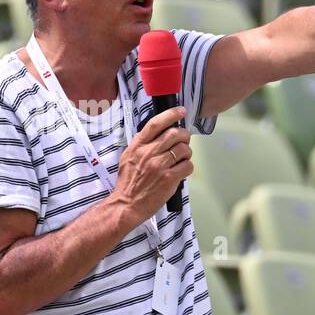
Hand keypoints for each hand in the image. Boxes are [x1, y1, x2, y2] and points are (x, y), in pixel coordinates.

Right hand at [110, 105, 192, 224]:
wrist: (127, 204)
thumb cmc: (128, 182)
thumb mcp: (128, 157)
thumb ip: (142, 145)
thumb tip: (159, 134)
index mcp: (137, 146)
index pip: (155, 124)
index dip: (171, 114)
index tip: (181, 111)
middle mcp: (148, 153)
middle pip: (174, 134)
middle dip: (184, 135)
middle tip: (185, 140)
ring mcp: (159, 165)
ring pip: (183, 149)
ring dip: (187, 153)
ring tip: (182, 158)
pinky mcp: (169, 178)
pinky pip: (188, 166)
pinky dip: (188, 167)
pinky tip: (182, 171)